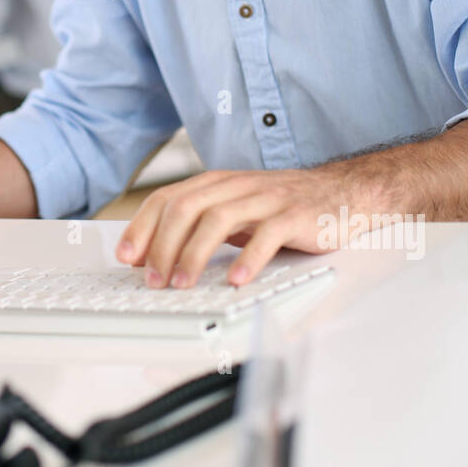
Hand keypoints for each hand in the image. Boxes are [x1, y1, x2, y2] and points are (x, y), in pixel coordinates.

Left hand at [115, 165, 372, 287]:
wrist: (341, 192)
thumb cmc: (281, 206)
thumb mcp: (234, 210)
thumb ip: (197, 226)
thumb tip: (151, 255)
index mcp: (217, 183)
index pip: (168, 199)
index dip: (142, 227)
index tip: (126, 257)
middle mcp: (237, 186)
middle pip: (187, 208)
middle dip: (163, 246)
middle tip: (153, 280)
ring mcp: (266, 199)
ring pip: (219, 218)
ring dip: (195, 253)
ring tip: (183, 283)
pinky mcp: (295, 215)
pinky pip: (267, 234)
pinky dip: (249, 257)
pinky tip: (236, 279)